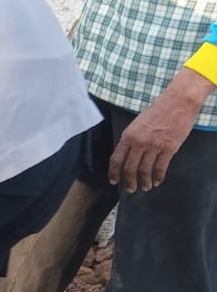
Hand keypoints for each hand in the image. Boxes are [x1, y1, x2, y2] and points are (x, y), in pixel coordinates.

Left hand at [109, 69, 212, 191]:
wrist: (178, 101)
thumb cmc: (158, 109)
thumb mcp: (138, 123)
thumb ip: (133, 139)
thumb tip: (130, 154)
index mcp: (128, 136)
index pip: (116, 159)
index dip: (114, 172)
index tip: (114, 181)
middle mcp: (138, 143)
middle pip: (130, 168)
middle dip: (129, 181)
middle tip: (130, 189)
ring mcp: (154, 146)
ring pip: (145, 170)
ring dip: (144, 181)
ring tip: (145, 187)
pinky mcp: (169, 148)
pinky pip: (161, 167)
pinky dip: (159, 176)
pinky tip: (158, 181)